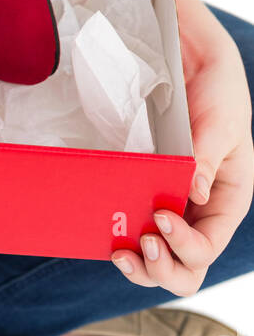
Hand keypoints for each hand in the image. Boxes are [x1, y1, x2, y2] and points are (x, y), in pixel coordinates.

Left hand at [112, 19, 252, 294]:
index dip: (184, 245)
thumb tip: (196, 194)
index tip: (159, 218)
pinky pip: (139, 231)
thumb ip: (208, 156)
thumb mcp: (222, 122)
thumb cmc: (218, 92)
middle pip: (187, 268)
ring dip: (141, 264)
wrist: (195, 66)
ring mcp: (176, 209)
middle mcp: (202, 214)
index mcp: (228, 202)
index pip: (209, 246)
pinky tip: (108, 236)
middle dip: (162, 269)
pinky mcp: (151, 195)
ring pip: (162, 260)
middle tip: (137, 246)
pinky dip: (125, 241)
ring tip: (118, 251)